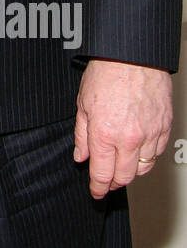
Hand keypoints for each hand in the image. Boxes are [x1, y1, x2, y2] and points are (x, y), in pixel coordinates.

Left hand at [73, 58, 172, 198]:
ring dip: (131, 170)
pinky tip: (138, 150)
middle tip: (107, 181)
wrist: (133, 55)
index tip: (96, 192)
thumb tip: (81, 156)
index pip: (102, 174)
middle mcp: (129, 138)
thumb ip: (82, 135)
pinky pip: (157, 152)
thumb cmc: (106, 72)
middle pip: (125, 177)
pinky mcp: (165, 127)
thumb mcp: (83, 103)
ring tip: (122, 164)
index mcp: (104, 134)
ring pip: (143, 167)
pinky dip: (147, 156)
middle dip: (114, 183)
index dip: (98, 187)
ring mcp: (150, 134)